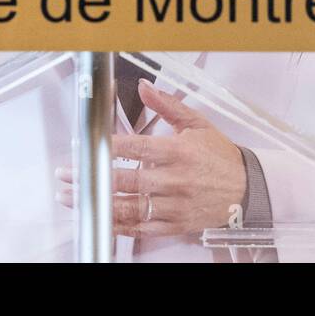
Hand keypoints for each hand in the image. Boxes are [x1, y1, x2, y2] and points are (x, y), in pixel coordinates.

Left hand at [54, 78, 247, 236]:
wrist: (248, 190)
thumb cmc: (220, 157)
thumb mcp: (196, 124)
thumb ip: (167, 105)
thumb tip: (145, 87)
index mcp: (177, 152)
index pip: (135, 148)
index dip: (107, 148)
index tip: (86, 146)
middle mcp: (174, 180)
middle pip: (125, 180)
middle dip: (91, 177)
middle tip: (66, 173)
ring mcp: (173, 205)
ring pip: (128, 207)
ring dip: (96, 203)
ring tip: (72, 197)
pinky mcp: (174, 225)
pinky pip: (140, 228)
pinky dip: (116, 225)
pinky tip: (98, 218)